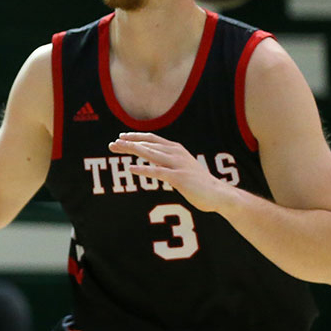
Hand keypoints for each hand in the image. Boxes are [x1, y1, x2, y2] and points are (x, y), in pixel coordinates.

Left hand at [109, 132, 230, 211]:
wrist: (218, 194)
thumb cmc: (197, 182)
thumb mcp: (181, 167)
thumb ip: (167, 161)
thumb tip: (150, 160)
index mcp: (176, 149)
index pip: (152, 139)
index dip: (135, 137)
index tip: (120, 138)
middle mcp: (176, 153)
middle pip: (148, 145)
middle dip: (128, 143)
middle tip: (112, 144)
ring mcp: (177, 165)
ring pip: (150, 154)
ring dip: (132, 150)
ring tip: (117, 148)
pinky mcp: (179, 178)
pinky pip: (158, 172)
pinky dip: (143, 170)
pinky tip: (131, 169)